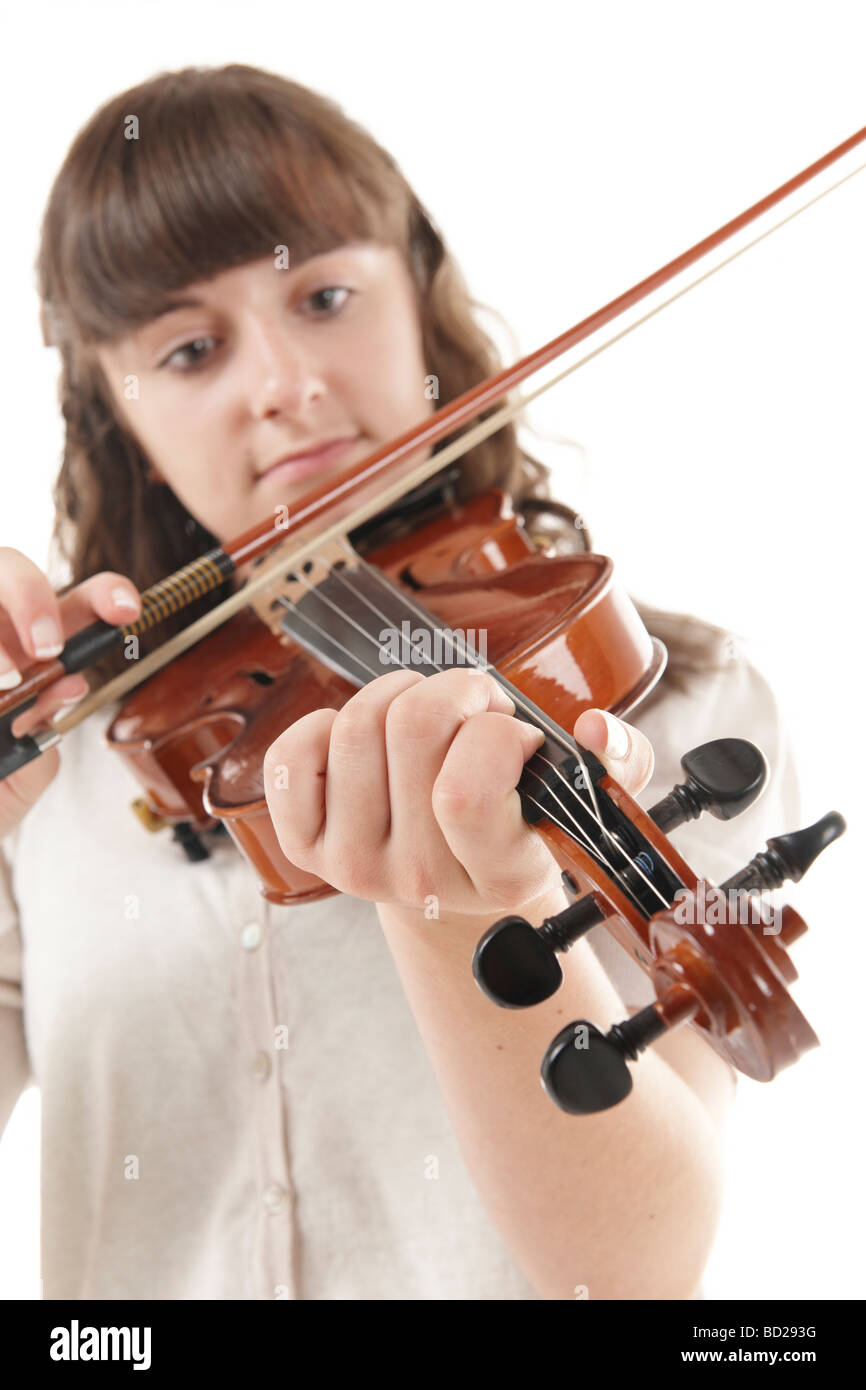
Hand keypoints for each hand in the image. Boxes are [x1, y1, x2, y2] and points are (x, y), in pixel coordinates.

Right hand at [0, 548, 140, 838]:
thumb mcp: (26, 767)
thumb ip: (44, 727)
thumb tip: (67, 685)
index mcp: (36, 653)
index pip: (79, 605)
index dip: (106, 595)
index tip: (126, 611)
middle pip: (9, 566)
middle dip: (34, 598)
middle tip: (46, 649)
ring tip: (4, 683)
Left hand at [263, 667, 655, 919]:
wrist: (459, 886)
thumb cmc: (521, 827)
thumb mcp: (582, 803)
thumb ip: (618, 764)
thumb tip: (595, 728)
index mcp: (497, 875)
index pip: (463, 792)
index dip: (494, 733)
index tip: (516, 736)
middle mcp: (420, 880)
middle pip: (410, 728)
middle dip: (453, 691)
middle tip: (474, 710)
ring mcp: (356, 868)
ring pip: (356, 725)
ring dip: (398, 694)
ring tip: (427, 719)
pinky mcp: (309, 849)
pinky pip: (294, 756)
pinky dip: (321, 725)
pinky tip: (363, 741)